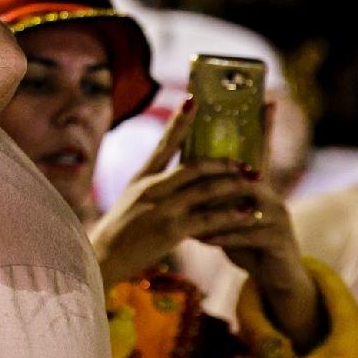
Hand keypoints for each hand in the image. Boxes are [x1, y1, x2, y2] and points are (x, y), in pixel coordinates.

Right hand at [88, 100, 271, 286]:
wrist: (102, 258)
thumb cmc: (119, 231)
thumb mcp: (132, 200)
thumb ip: (155, 187)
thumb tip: (181, 177)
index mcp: (142, 177)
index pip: (164, 143)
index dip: (180, 121)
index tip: (193, 99)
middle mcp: (151, 188)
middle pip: (194, 166)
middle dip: (224, 162)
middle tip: (247, 161)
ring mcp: (161, 208)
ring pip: (205, 190)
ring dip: (233, 184)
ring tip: (254, 181)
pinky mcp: (170, 230)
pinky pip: (208, 219)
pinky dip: (229, 215)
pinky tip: (247, 213)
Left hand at [191, 104, 323, 350]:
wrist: (272, 276)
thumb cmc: (244, 240)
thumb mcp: (226, 213)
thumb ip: (212, 192)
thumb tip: (184, 168)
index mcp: (258, 184)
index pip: (259, 148)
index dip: (264, 124)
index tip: (267, 98)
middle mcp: (272, 195)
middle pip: (247, 175)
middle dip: (221, 175)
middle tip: (193, 173)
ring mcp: (279, 217)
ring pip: (244, 206)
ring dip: (215, 210)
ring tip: (190, 215)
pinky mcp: (279, 240)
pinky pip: (247, 234)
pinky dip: (223, 235)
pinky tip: (203, 238)